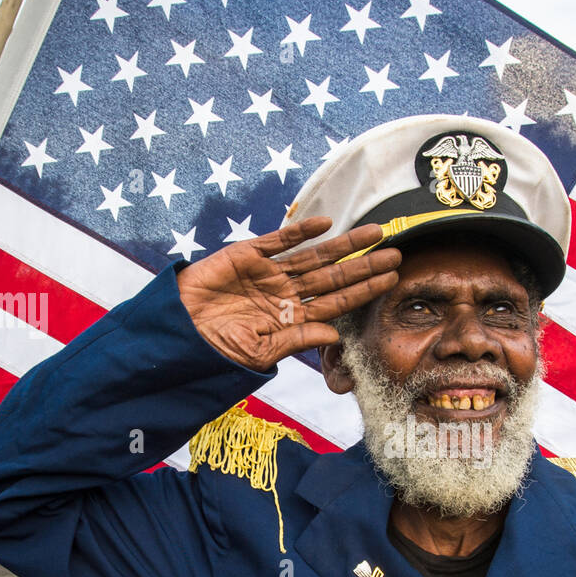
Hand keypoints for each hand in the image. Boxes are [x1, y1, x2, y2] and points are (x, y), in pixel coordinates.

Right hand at [176, 217, 399, 370]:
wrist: (179, 333)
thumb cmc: (217, 349)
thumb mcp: (261, 352)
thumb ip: (298, 340)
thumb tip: (335, 335)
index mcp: (293, 319)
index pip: (338, 302)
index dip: (364, 291)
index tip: (391, 280)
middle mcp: (287, 294)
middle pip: (334, 276)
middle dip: (365, 264)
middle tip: (396, 253)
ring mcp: (270, 273)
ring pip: (315, 255)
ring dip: (344, 244)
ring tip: (375, 232)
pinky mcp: (248, 255)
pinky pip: (279, 241)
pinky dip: (300, 231)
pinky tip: (324, 223)